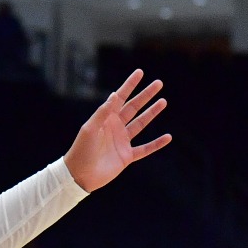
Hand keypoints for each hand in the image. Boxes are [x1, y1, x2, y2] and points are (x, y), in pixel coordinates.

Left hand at [64, 71, 170, 191]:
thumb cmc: (81, 150)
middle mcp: (116, 127)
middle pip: (134, 107)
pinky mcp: (127, 156)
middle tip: (159, 83)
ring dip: (152, 112)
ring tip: (163, 101)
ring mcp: (123, 141)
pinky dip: (157, 144)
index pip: (121, 97)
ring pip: (141, 123)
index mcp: (106, 118)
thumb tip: (115, 95)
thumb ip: (103, 113)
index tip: (140, 72)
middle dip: (146, 95)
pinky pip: (145, 148)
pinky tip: (168, 137)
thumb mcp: (90, 128)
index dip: (130, 85)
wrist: (80, 175)